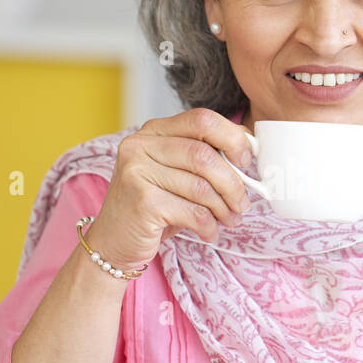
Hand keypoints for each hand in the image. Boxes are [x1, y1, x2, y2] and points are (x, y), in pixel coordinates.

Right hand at [88, 108, 255, 268]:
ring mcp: (137, 172)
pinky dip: (209, 226)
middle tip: (243, 203)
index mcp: (153, 131)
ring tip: (230, 220)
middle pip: (204, 155)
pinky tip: (210, 232)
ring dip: (224, 208)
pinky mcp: (142, 203)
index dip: (232, 138)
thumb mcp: (175, 174)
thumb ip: (203, 159)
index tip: (247, 160)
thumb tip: (249, 153)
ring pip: (201, 187)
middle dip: (233, 183)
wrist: (113, 242)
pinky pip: (193, 213)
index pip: (202, 119)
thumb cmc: (152, 207)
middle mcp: (140, 146)